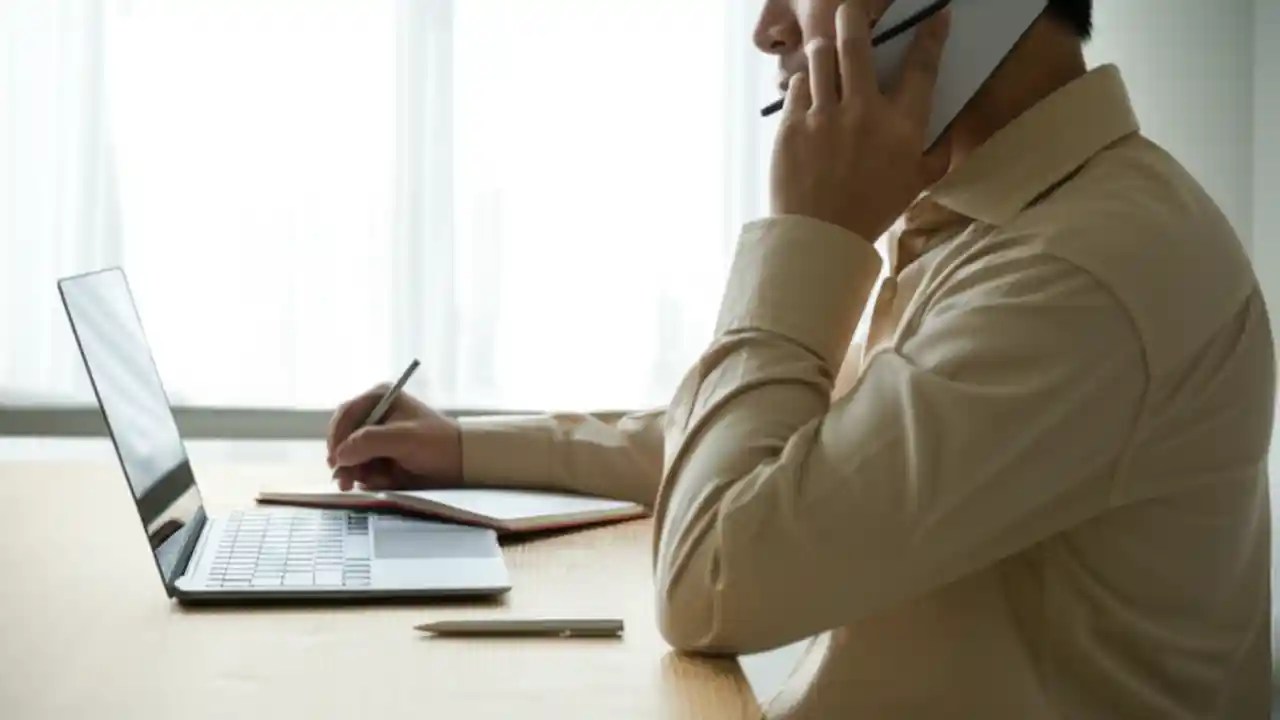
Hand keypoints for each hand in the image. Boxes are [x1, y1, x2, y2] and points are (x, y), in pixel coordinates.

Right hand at [325, 385, 462, 491]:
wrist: (461, 464)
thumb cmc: (437, 444)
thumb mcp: (404, 439)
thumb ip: (369, 442)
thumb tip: (340, 455)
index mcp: (379, 398)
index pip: (346, 415)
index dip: (337, 438)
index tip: (336, 461)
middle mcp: (374, 413)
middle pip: (343, 436)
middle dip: (344, 459)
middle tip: (345, 482)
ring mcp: (376, 436)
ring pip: (350, 455)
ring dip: (353, 471)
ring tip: (358, 485)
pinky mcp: (380, 455)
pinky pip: (361, 467)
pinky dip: (365, 476)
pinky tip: (377, 482)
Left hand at [770, 0, 950, 239]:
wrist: (820, 237)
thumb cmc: (872, 210)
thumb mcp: (917, 184)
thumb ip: (938, 153)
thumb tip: (954, 129)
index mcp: (901, 126)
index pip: (921, 67)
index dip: (931, 35)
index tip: (937, 15)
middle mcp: (863, 113)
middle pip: (856, 44)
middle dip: (854, 17)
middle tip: (850, 10)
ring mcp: (823, 117)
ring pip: (820, 58)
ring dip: (825, 49)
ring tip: (826, 51)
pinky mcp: (791, 126)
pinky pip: (797, 87)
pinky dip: (804, 85)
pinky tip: (808, 92)